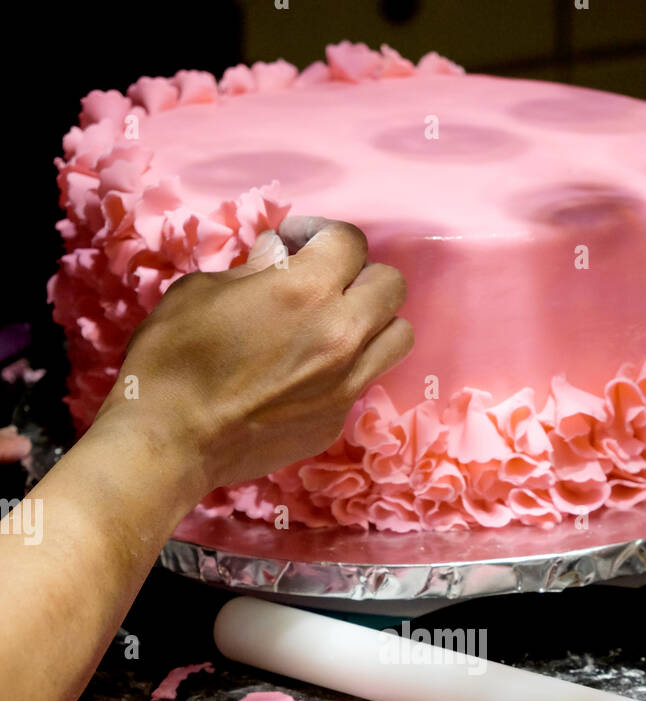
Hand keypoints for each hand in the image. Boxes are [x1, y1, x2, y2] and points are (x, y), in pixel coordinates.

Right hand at [94, 216, 412, 498]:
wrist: (170, 441)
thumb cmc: (172, 358)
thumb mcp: (201, 291)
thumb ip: (253, 269)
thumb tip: (279, 255)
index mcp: (306, 289)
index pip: (350, 242)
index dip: (321, 235)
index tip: (295, 244)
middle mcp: (341, 334)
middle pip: (390, 286)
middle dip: (358, 276)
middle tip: (323, 285)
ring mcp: (346, 384)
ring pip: (397, 336)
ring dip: (372, 323)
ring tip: (335, 327)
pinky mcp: (336, 421)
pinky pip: (364, 381)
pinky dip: (347, 368)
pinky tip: (308, 373)